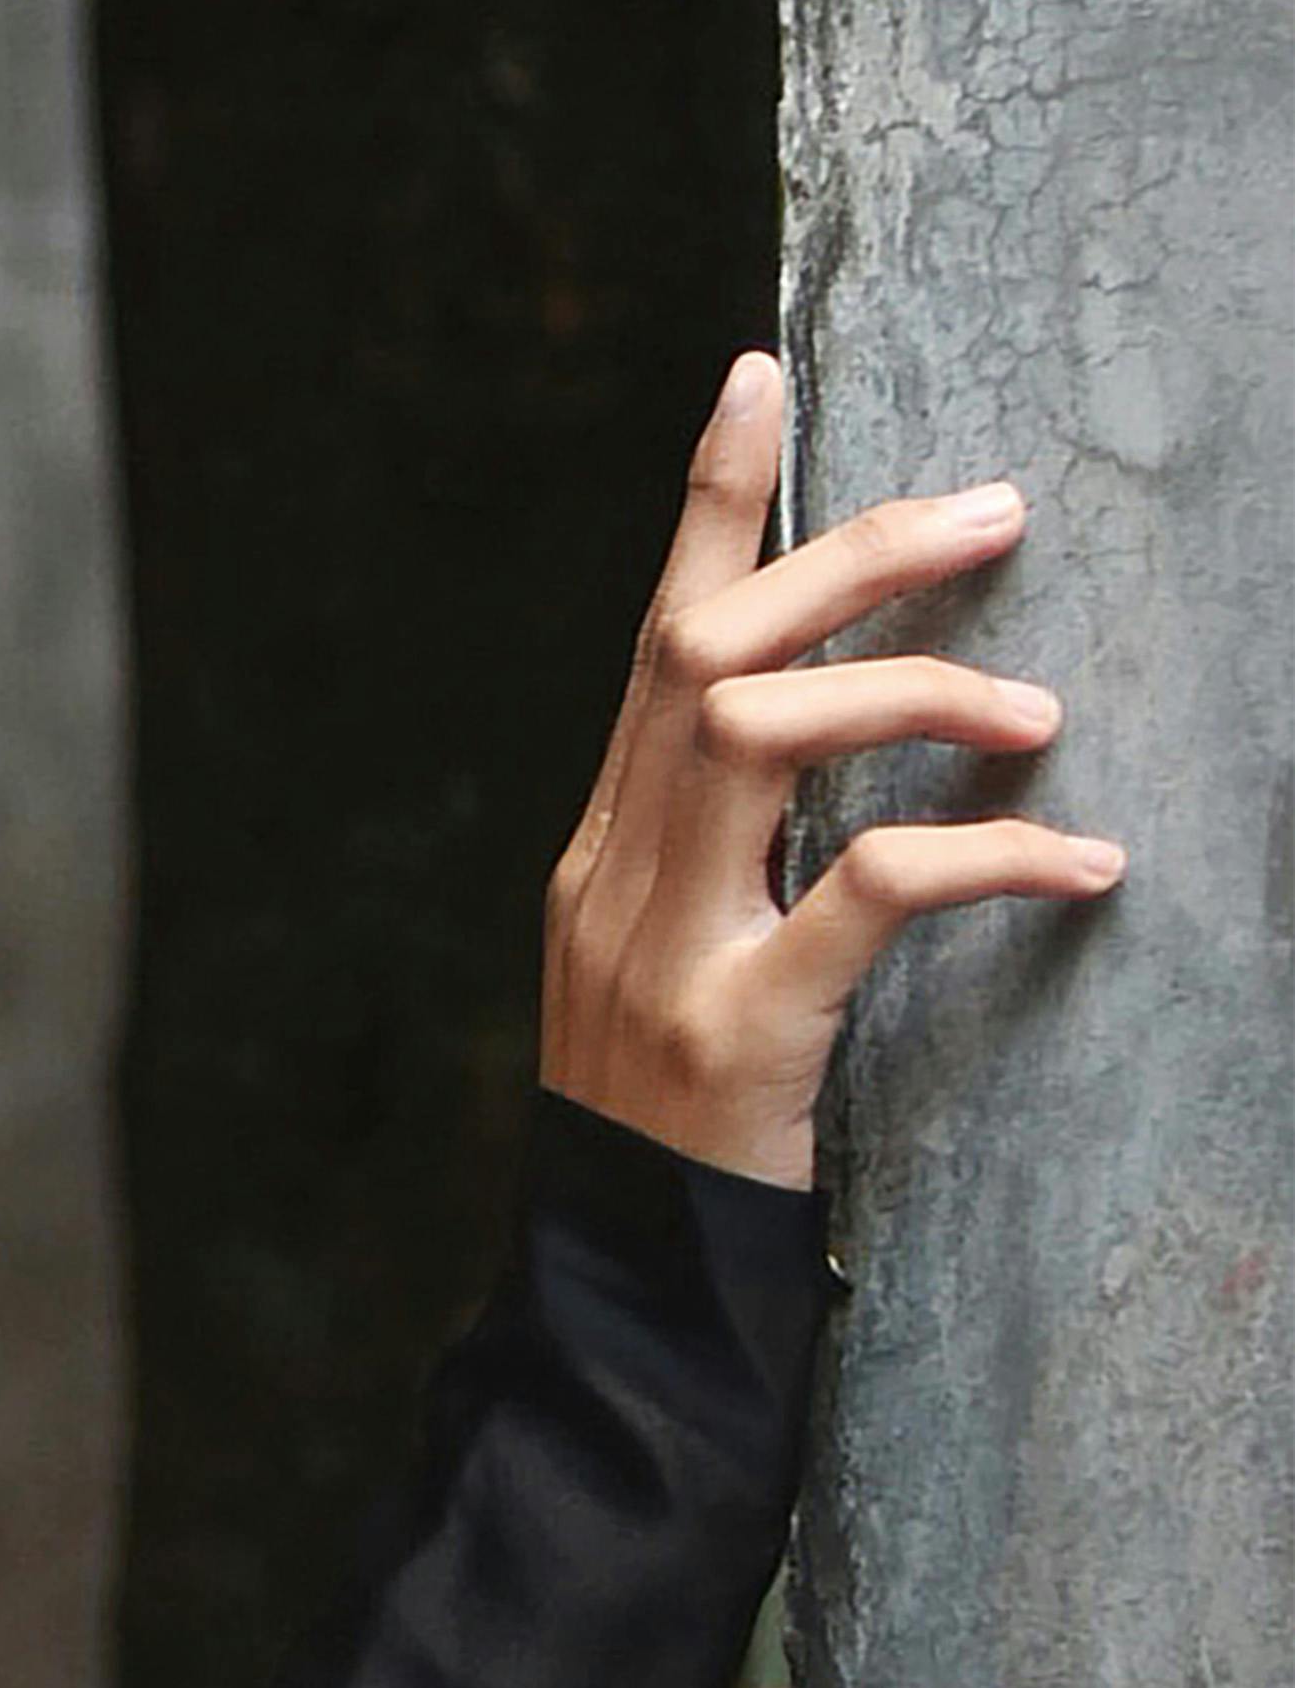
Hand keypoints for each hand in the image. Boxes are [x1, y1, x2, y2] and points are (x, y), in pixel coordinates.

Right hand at [541, 352, 1124, 1191]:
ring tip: (1042, 713)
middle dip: (849, 559)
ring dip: (914, 692)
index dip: (707, 503)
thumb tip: (832, 746)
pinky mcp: (739, 1034)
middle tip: (993, 510)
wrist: (622, 1311)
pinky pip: (864, 893)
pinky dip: (983, 855)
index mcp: (605, 852)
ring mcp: (664, 953)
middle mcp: (617, 877)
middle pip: (707, 651)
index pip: (651, 638)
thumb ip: (726, 864)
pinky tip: (1081, 861)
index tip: (758, 376)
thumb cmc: (687, 1141)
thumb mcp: (676, 978)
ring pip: (761, 736)